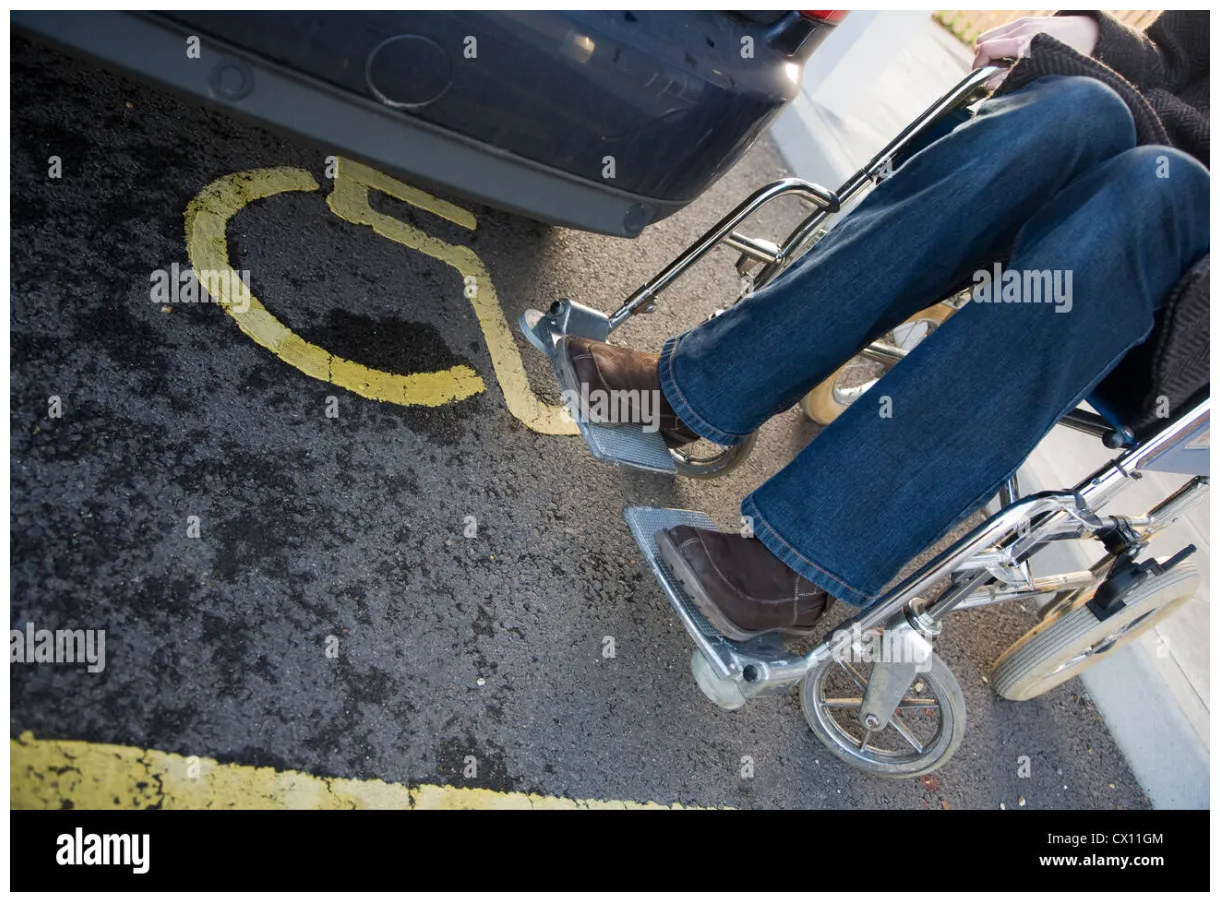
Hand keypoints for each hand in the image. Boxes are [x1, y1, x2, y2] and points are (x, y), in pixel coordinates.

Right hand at [973, 15, 1099, 89]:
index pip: (985, 49)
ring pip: (988, 36)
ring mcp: (1022, 22)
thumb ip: (1013, 77)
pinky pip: (999, 33)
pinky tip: (1011, 56)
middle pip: (982, 42)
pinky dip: (998, 46)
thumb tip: (987, 84)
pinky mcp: (1024, 20)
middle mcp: (1021, 28)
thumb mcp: (1041, 71)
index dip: (977, 67)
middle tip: (993, 75)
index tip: (979, 81)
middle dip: (982, 60)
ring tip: (1002, 66)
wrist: (1089, 32)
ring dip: (989, 53)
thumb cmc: (1069, 56)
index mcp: (1025, 41)